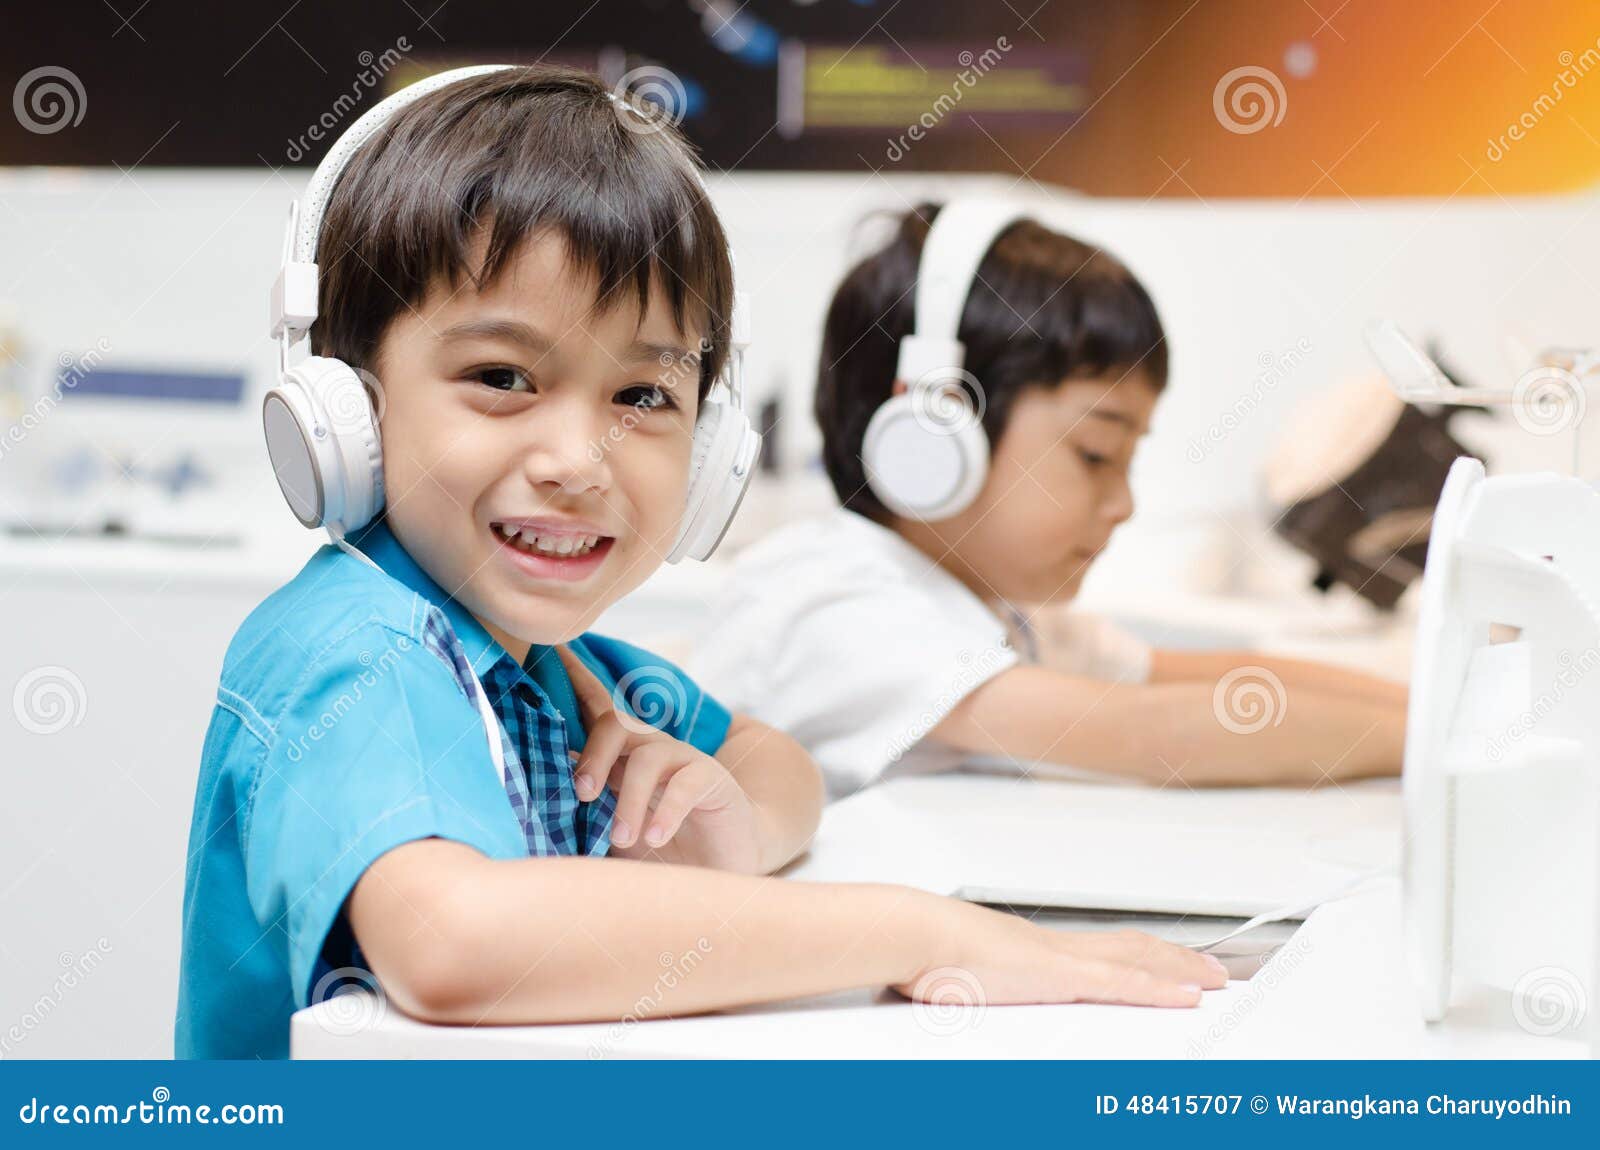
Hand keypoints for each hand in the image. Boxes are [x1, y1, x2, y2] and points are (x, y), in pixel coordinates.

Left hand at [557, 645, 765, 872]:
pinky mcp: (712, 779)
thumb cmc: (656, 847)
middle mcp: (652, 749)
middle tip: (582, 794)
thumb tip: (536, 803)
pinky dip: (666, 813)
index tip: (553, 645)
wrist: (717, 868)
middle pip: (615, 724)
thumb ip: (582, 817)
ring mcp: (683, 760)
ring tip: (622, 838)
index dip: (575, 677)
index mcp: (622, 757)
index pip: (595, 707)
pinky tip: (656, 838)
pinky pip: (685, 785)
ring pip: (647, 758)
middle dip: (594, 755)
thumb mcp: (611, 833)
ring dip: (628, 801)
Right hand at [894, 894, 1229, 1007]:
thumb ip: (971, 986)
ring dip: (1180, 969)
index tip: (1164, 960)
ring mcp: (1061, 959)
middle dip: (1173, 959)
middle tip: (1212, 969)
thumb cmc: (923, 953)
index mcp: (1033, 949)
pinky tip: (1188, 995)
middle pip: (1131, 948)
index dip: (1139, 953)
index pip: (1100, 949)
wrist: (914, 935)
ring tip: (1215, 979)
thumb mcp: (954, 978)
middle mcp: (1055, 947)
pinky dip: (1160, 989)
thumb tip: (960, 996)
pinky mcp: (1061, 975)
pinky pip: (1124, 984)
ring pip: (1138, 960)